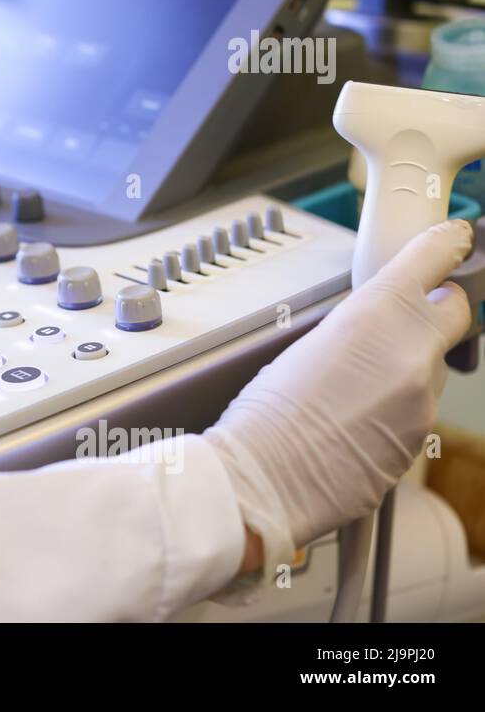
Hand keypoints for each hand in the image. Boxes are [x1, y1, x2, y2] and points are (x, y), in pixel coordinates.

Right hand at [205, 219, 475, 571]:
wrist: (263, 477)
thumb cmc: (265, 413)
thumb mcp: (308, 343)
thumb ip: (361, 326)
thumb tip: (381, 323)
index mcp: (375, 313)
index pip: (433, 260)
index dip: (446, 247)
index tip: (453, 240)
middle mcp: (411, 351)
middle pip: (454, 313)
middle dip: (437, 312)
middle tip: (404, 322)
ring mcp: (423, 399)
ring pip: (433, 369)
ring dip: (405, 373)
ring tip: (350, 394)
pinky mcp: (422, 439)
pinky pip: (419, 411)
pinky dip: (394, 411)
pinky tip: (353, 423)